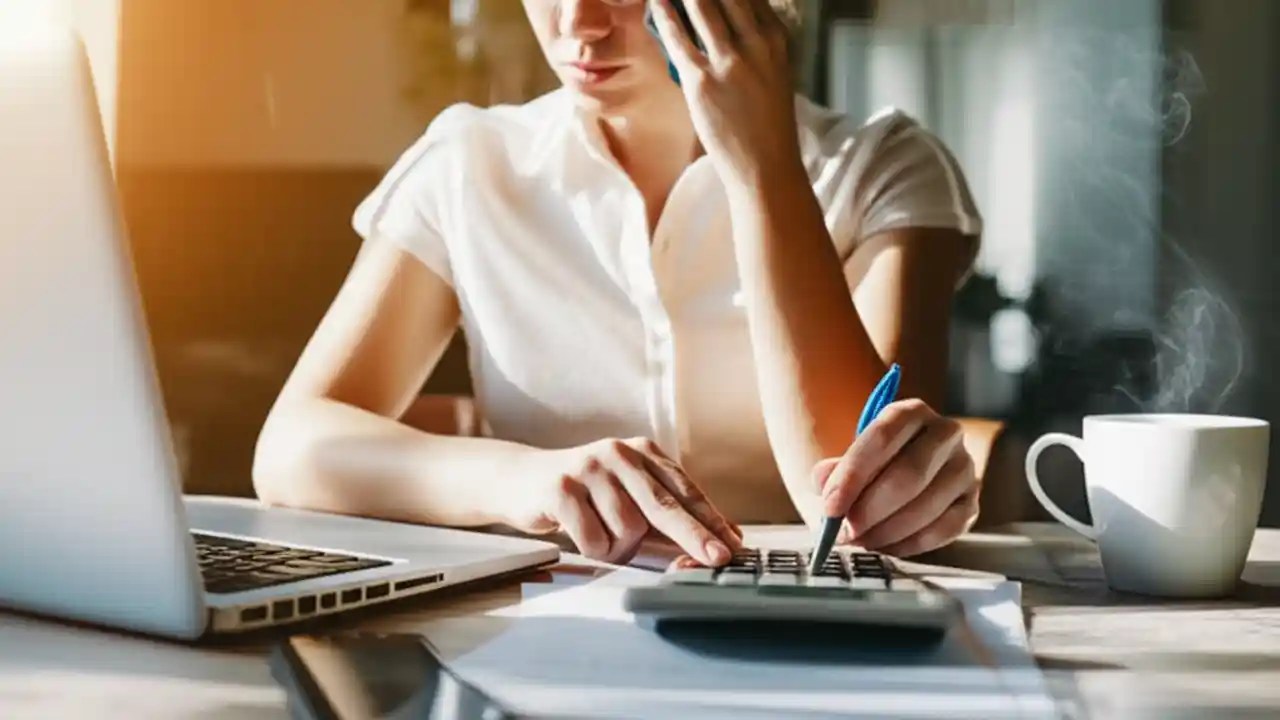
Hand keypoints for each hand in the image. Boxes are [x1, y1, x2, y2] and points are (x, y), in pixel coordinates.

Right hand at [508, 437, 741, 565]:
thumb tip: (720, 536)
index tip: (733, 545)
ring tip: (599, 536)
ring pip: (626, 529)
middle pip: (664, 506)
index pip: (684, 489)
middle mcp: (619, 454)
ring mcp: (589, 469)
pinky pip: (593, 537)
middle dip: (693, 536)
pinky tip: (579, 534)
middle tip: (716, 559)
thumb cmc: (585, 493)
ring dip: (618, 548)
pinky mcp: (561, 488)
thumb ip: (667, 510)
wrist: (520, 479)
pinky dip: (592, 548)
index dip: (710, 519)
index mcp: (642, 452)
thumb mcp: (627, 492)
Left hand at [649, 0, 802, 183]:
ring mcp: (730, 62)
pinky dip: (665, 15)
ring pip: (703, 7)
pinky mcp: (703, 82)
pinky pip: (678, 39)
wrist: (766, 167)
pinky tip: (657, 2)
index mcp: (776, 39)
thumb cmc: (767, 124)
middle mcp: (757, 43)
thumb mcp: (773, 72)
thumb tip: (728, 21)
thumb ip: (756, 42)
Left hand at [816, 400, 979, 556]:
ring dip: (887, 531)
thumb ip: (834, 471)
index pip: (882, 437)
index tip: (830, 508)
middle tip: (845, 532)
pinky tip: (887, 546)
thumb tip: (822, 481)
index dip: (853, 475)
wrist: (901, 475)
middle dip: (870, 510)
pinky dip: (910, 543)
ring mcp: (964, 468)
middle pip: (908, 475)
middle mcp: (945, 434)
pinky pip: (944, 529)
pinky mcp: (971, 502)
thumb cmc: (873, 466)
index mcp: (911, 412)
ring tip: (860, 541)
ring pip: (926, 506)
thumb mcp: (850, 461)